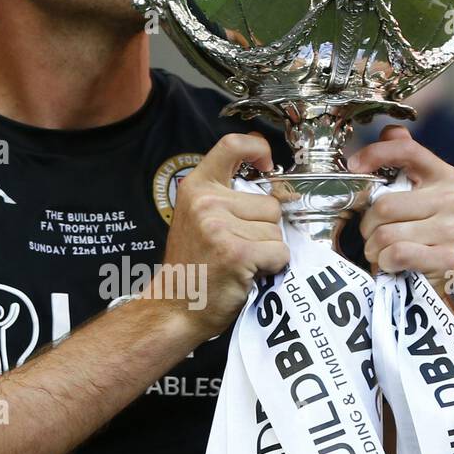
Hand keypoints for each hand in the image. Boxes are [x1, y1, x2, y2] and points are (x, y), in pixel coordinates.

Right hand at [158, 132, 290, 338]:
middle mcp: (206, 203)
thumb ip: (226, 198)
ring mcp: (220, 227)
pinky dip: (272, 266)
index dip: (257, 149)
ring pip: (276, 230)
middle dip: (264, 228)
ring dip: (267, 250)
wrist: (174, 308)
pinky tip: (247, 274)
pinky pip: (279, 252)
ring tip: (239, 262)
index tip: (266, 165)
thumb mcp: (197, 219)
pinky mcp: (236, 253)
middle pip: (269, 203)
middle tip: (238, 247)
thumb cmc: (192, 267)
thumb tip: (273, 186)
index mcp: (196, 188)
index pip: (232, 145)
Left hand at [348, 125, 453, 294]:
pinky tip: (393, 265)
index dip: (375, 154)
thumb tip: (392, 130)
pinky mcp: (450, 259)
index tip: (353, 167)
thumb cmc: (410, 235)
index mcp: (444, 176)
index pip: (407, 150)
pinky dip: (386, 262)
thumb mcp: (403, 195)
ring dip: (374, 248)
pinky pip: (398, 254)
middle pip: (384, 204)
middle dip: (367, 226)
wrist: (422, 281)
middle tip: (373, 236)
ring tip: (383, 252)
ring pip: (386, 233)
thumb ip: (400, 159)